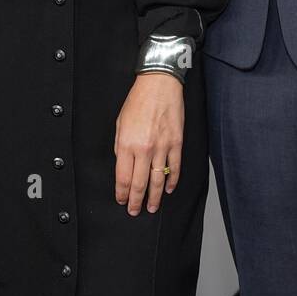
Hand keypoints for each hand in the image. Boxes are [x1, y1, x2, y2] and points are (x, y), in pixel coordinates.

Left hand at [114, 71, 184, 215]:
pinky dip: (172, 181)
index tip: (122, 200)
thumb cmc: (138, 101)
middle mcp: (144, 149)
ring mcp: (162, 147)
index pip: (123, 178)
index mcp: (127, 144)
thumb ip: (120, 146)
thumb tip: (123, 164)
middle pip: (140, 184)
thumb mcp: (120, 123)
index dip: (122, 193)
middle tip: (135, 211)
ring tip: (151, 207)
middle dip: (136, 201)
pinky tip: (168, 189)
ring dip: (154, 197)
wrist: (159, 84)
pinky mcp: (176, 143)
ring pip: (158, 180)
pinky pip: (174, 167)